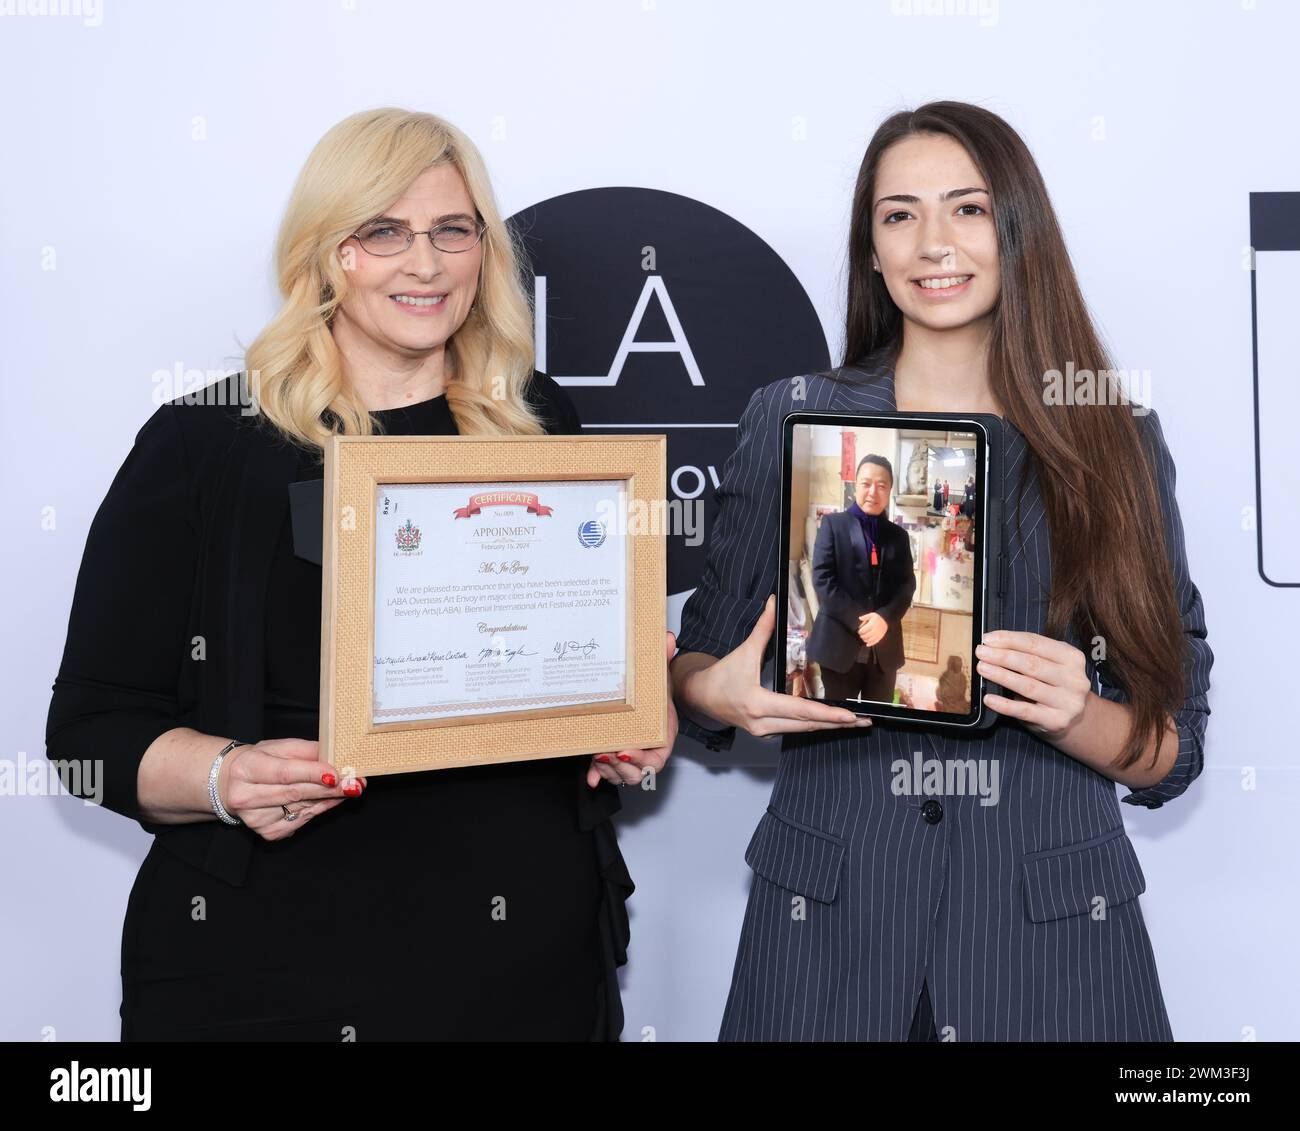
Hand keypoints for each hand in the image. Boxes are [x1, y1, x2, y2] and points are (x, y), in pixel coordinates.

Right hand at [218, 738, 365, 840]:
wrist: (232, 783)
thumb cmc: (260, 762)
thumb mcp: (280, 748)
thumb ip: (307, 751)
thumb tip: (336, 755)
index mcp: (247, 768)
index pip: (285, 773)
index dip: (313, 774)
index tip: (338, 773)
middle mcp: (246, 796)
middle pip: (296, 793)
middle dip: (330, 788)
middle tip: (355, 783)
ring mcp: (255, 818)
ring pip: (302, 808)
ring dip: (329, 799)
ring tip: (350, 788)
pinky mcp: (266, 832)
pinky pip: (301, 820)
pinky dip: (319, 809)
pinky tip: (329, 800)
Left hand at [588, 631, 678, 787]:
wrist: (650, 700)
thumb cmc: (657, 694)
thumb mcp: (659, 676)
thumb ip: (663, 658)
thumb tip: (667, 637)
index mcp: (662, 736)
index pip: (656, 758)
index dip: (640, 759)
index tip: (624, 749)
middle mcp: (648, 750)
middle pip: (637, 772)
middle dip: (621, 767)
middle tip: (604, 753)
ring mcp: (631, 756)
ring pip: (622, 775)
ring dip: (609, 771)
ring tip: (597, 756)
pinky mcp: (615, 758)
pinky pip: (607, 774)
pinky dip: (599, 776)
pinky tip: (591, 776)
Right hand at [685, 595, 872, 737]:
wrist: (699, 697)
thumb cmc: (720, 676)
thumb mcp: (743, 651)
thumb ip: (763, 628)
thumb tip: (773, 602)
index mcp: (758, 703)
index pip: (800, 711)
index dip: (827, 714)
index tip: (850, 716)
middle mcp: (763, 723)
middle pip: (807, 726)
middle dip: (837, 724)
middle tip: (864, 721)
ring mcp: (764, 732)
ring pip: (802, 730)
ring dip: (828, 726)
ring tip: (853, 722)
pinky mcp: (766, 732)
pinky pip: (794, 729)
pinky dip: (812, 725)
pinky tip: (829, 721)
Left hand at [857, 612, 886, 646]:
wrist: (886, 620)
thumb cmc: (877, 618)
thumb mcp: (871, 615)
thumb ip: (865, 617)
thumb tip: (859, 618)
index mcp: (872, 624)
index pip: (864, 630)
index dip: (860, 632)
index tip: (859, 631)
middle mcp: (875, 630)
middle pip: (866, 636)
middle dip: (862, 636)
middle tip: (860, 635)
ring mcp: (878, 634)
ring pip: (870, 640)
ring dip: (865, 640)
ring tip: (863, 638)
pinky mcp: (880, 637)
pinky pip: (875, 642)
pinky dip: (870, 644)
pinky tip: (867, 644)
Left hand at [975, 630, 1090, 742]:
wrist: (1075, 718)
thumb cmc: (1054, 685)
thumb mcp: (1050, 664)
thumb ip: (1028, 653)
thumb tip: (993, 644)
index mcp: (1072, 657)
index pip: (1036, 643)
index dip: (1009, 639)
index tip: (987, 638)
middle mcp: (1074, 679)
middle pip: (1032, 664)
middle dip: (1002, 656)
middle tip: (981, 652)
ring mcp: (1067, 702)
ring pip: (1028, 686)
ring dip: (1001, 676)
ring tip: (982, 669)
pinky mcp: (1057, 721)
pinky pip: (1025, 711)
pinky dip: (1004, 705)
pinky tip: (989, 699)